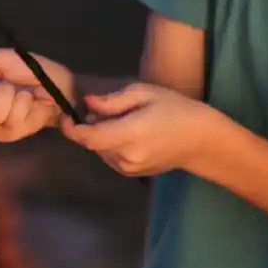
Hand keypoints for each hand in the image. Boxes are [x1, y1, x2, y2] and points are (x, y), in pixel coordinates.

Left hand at [60, 83, 218, 175]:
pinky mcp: (132, 173)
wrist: (200, 139)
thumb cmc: (174, 109)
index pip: (88, 137)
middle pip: (92, 143)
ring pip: (100, 151)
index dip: (71, 128)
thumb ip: (113, 100)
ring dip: (101, 136)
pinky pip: (110, 157)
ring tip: (124, 120)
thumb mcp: (144, 94)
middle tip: (107, 109)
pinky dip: (110, 145)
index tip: (67, 115)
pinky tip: (129, 133)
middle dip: (91, 126)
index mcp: (129, 134)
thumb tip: (87, 103)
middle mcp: (126, 156)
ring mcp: (129, 168)